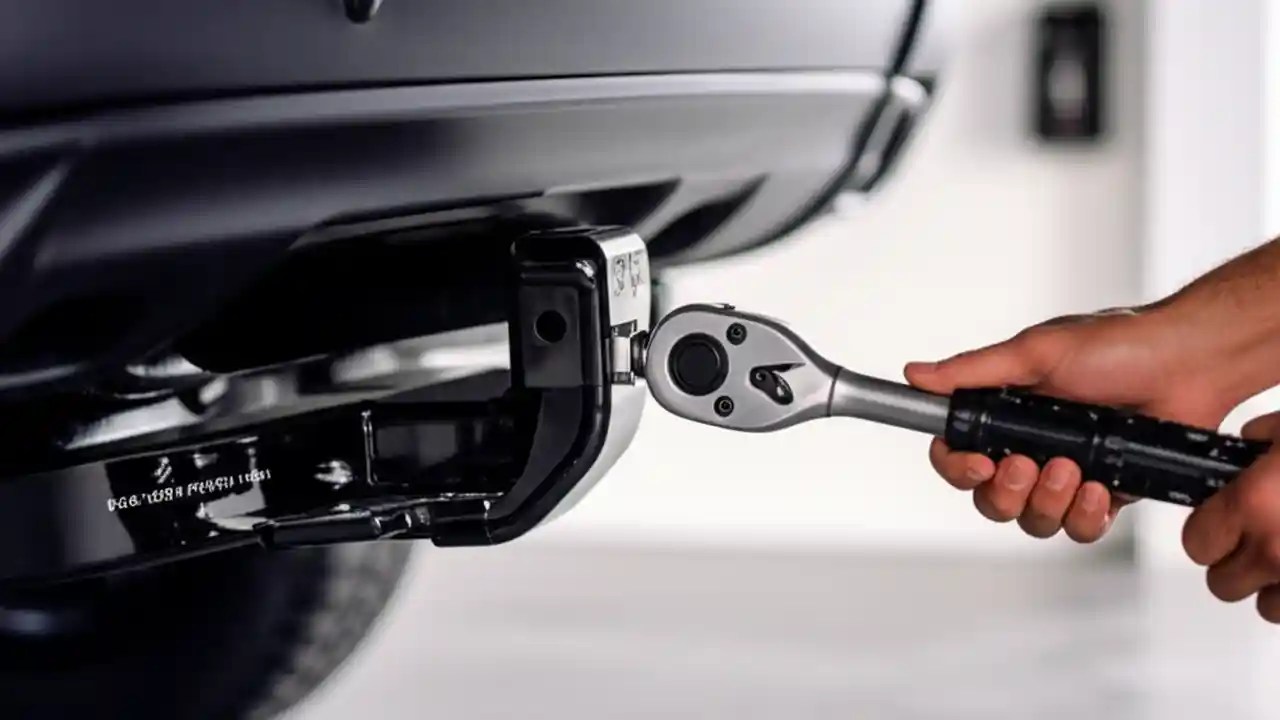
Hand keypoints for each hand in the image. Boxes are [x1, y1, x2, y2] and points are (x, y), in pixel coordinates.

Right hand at [905, 308, 1234, 542]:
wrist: (1191, 361)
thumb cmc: (1120, 344)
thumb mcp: (1037, 351)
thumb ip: (974, 371)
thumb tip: (916, 375)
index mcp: (1006, 411)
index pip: (958, 454)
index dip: (957, 467)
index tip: (975, 462)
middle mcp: (1030, 446)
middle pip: (990, 499)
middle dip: (1005, 491)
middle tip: (1026, 464)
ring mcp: (1067, 473)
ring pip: (1032, 520)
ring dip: (1048, 502)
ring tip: (1074, 469)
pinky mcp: (1105, 493)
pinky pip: (1080, 527)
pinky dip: (1085, 516)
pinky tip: (1099, 488)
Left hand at [1183, 411, 1279, 622]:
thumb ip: (1256, 439)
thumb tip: (1245, 442)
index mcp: (1252, 505)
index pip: (1196, 543)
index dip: (1210, 529)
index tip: (1224, 518)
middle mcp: (1273, 549)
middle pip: (1222, 581)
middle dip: (1234, 559)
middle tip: (1253, 537)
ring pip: (1261, 603)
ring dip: (1267, 582)